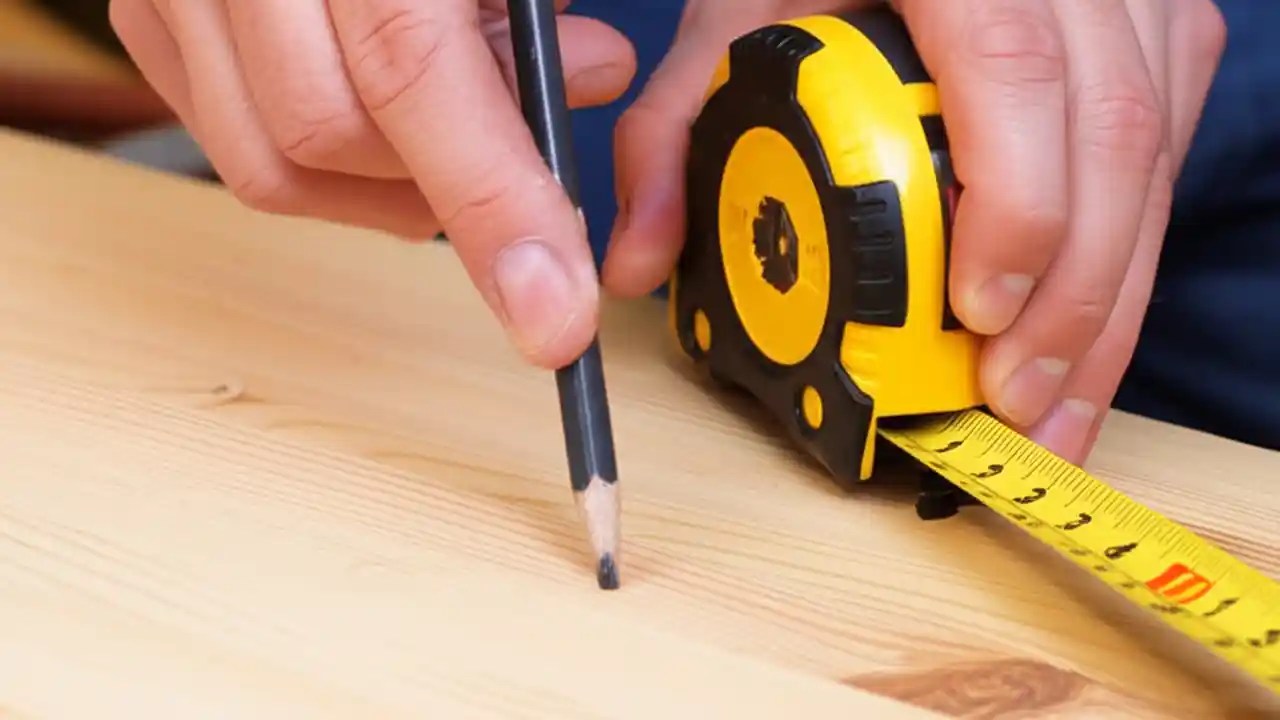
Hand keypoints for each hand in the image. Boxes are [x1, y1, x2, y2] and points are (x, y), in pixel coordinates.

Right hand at [109, 0, 635, 368]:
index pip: (409, 69)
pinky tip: (405, 93)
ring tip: (486, 86)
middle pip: (334, 138)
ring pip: (277, 166)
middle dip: (459, 165)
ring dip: (404, 169)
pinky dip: (346, 156)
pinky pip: (246, 143)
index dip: (493, 202)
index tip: (555, 320)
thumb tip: (591, 74)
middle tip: (566, 89)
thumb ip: (529, 4)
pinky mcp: (152, 22)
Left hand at [603, 0, 1225, 463]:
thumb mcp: (736, 16)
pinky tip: (1087, 334)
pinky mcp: (1164, 35)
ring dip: (1110, 301)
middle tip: (1013, 405)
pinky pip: (1169, 155)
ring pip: (1156, 159)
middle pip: (1112, 135)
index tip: (978, 315)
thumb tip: (637, 261)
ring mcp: (1134, 1)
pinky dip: (1131, 257)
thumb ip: (673, 131)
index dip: (1015, 204)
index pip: (1011, 71)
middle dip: (1075, 296)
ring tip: (1052, 407)